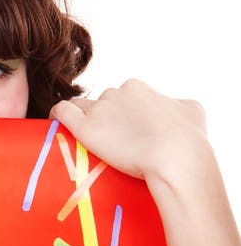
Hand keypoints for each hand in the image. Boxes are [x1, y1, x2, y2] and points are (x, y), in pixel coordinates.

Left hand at [48, 78, 209, 183]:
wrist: (176, 157)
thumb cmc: (188, 138)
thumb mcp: (191, 112)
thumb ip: (178, 106)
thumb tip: (177, 109)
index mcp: (138, 88)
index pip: (123, 97)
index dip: (123, 115)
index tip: (126, 132)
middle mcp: (117, 93)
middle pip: (103, 104)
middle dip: (105, 119)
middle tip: (111, 142)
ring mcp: (100, 110)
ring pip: (82, 108)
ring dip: (83, 120)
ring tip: (85, 140)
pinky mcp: (85, 127)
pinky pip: (62, 112)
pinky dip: (56, 115)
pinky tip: (53, 124)